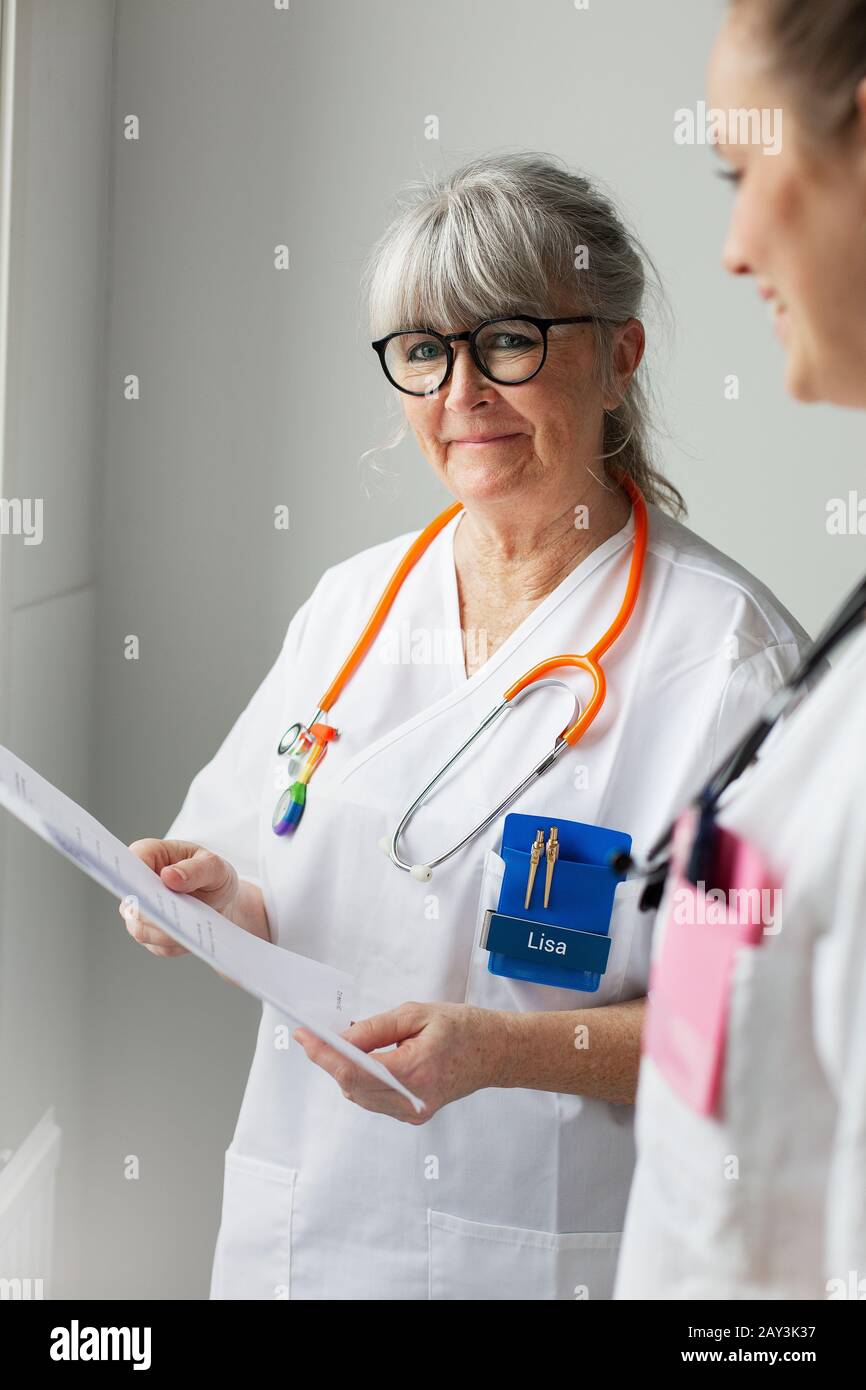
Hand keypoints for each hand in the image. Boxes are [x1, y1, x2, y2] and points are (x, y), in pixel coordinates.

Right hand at [120, 839, 240, 956]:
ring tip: (188, 928)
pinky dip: (176, 943)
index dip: (133, 876)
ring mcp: (140, 913)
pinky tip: (192, 937)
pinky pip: (158, 945)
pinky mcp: (151, 935)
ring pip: (140, 929)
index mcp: (149, 855)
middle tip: (171, 914)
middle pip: (132, 902)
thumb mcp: (215, 866)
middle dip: (151, 910)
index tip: (146, 888)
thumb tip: (169, 876)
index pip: (130, 863)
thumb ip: (196, 869)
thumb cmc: (214, 876)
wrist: (222, 902)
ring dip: (165, 931)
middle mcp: (138, 885)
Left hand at [293, 1001, 512, 1123]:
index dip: (325, 1054)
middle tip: (314, 1036)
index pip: (356, 1069)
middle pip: (353, 1086)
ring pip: (360, 1095)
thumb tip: (341, 1038)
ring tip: (336, 1044)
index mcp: (416, 1070)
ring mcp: (413, 1111)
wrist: (497, 1052)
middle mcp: (413, 1099)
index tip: (305, 1037)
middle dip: (329, 1060)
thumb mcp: (417, 1014)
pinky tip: (360, 1059)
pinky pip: (374, 1099)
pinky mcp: (413, 1114)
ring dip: (343, 1071)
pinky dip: (360, 1080)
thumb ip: (375, 1028)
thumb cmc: (464, 1028)